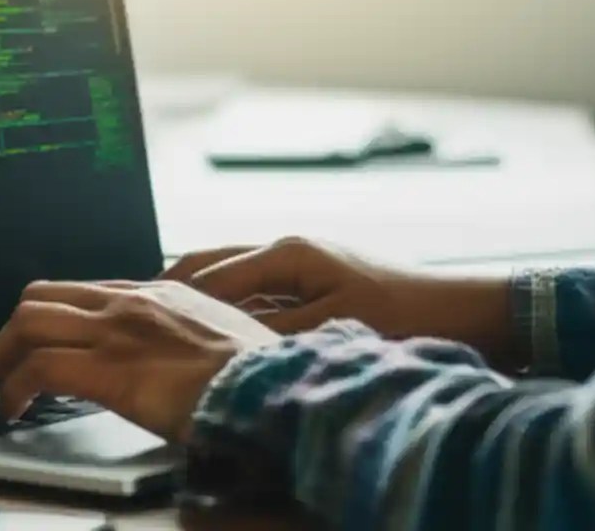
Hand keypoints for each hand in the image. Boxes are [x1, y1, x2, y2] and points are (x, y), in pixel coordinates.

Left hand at [0, 280, 279, 442]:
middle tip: (12, 365)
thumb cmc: (258, 372)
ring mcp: (116, 332)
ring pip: (28, 323)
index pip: (82, 291)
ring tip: (5, 389)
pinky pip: (39, 368)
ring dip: (5, 357)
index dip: (53, 319)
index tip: (47, 346)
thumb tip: (179, 354)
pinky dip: (15, 388)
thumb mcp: (222, 335)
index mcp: (158, 293)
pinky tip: (15, 409)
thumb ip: (189, 334)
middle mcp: (129, 303)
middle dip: (15, 332)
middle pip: (41, 296)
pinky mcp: (109, 370)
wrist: (272, 386)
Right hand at [164, 237, 523, 368]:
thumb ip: (271, 335)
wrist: (464, 309)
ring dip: (198, 293)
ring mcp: (302, 262)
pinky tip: (215, 325)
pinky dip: (228, 303)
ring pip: (231, 274)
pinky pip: (255, 289)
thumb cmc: (405, 314)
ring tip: (160, 315)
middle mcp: (289, 250)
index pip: (209, 275)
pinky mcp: (315, 279)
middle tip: (130, 307)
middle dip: (170, 284)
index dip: (168, 296)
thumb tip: (223, 344)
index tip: (131, 311)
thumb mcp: (331, 330)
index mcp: (287, 254)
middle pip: (211, 264)